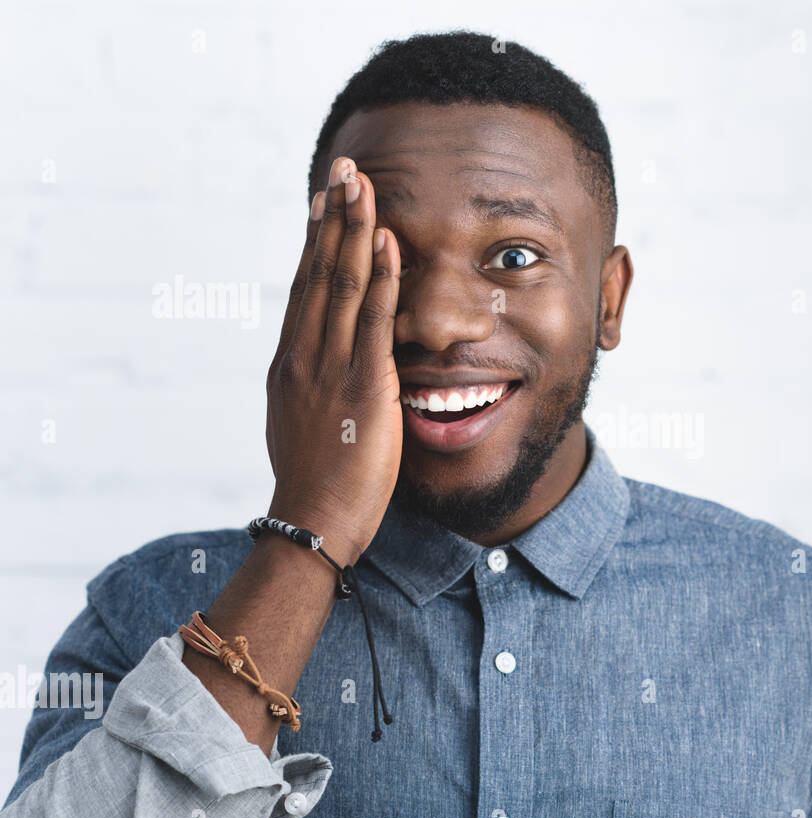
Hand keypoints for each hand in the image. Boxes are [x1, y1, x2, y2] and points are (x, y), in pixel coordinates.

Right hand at [263, 155, 402, 565]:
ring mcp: (329, 366)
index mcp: (290, 364)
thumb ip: (314, 393)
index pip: (303, 288)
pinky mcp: (362, 384)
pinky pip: (374, 318)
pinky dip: (383, 275)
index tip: (321, 203)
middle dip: (331, 216)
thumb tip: (320, 380)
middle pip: (317, 271)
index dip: (314, 241)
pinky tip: (388, 239)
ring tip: (361, 183)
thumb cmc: (315, 486)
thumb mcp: (303, 427)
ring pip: (341, 282)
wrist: (312, 521)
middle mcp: (303, 355)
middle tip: (342, 170)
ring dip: (354, 228)